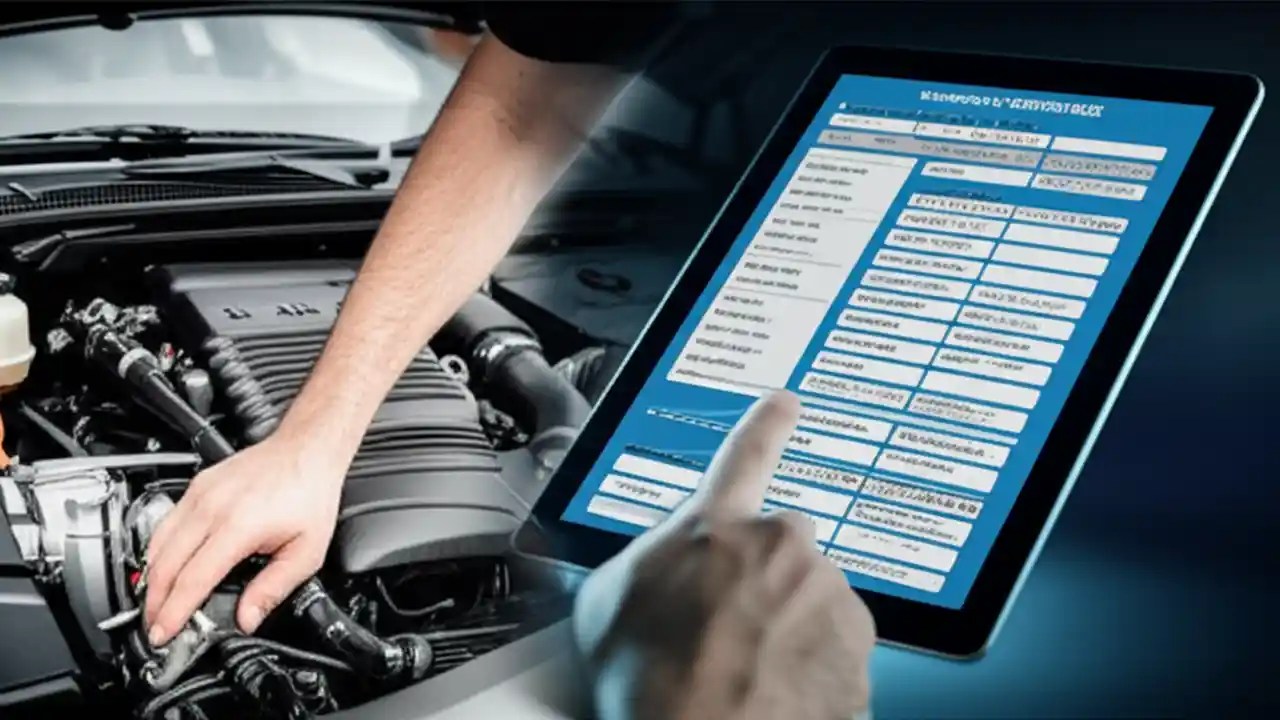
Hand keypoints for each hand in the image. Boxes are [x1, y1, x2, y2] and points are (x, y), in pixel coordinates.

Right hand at [143, 433, 346, 644]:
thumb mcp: (306, 551)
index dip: (174, 613)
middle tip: (154, 626)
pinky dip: (158, 551)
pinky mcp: (197, 486)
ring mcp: (201, 494)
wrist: (307, 450)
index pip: (193, 580)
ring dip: (152, 578)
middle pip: (166, 565)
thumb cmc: (309, 494)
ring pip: (158, 544)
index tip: (163, 633)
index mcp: (239, 527)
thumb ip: (273, 588)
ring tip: (156, 603)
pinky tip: (164, 566)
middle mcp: (212, 508)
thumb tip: (247, 619)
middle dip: (155, 602)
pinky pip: (165, 524)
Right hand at [572, 391, 875, 719]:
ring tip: (741, 669)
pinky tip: (771, 692)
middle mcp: (781, 547)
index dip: (766, 424)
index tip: (785, 403)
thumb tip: (657, 552)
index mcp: (717, 525)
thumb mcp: (607, 598)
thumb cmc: (645, 682)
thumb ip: (647, 553)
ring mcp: (826, 597)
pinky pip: (835, 650)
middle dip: (760, 581)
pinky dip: (810, 669)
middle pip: (778, 549)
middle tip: (725, 629)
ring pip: (811, 602)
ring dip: (786, 627)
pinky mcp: (857, 650)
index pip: (745, 453)